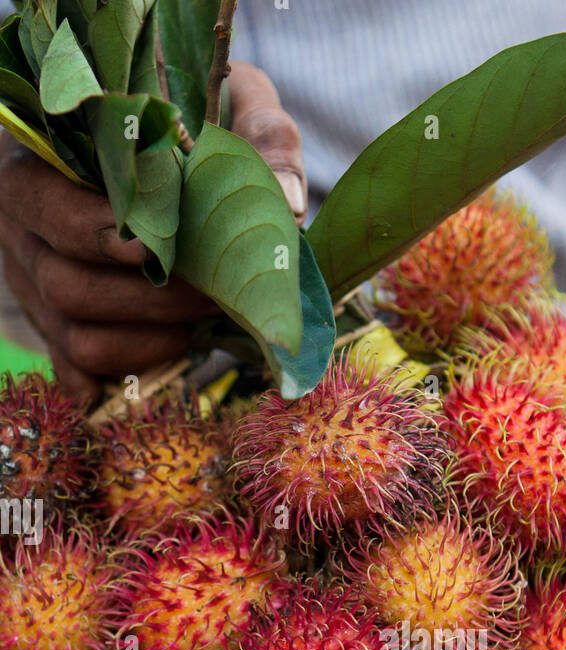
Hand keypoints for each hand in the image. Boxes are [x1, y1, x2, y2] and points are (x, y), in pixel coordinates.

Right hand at [0, 62, 306, 403]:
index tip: (150, 250)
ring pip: (77, 336)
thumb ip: (260, 135)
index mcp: (43, 156)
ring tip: (200, 322)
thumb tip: (285, 201)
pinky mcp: (61, 327)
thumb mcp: (233, 104)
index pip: (39, 200)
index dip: (90, 231)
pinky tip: (168, 366)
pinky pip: (81, 370)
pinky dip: (126, 376)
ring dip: (147, 341)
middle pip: (63, 282)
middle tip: (209, 295)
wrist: (189, 154)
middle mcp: (26, 225)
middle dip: (146, 300)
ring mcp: (38, 281)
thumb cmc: (201, 123)